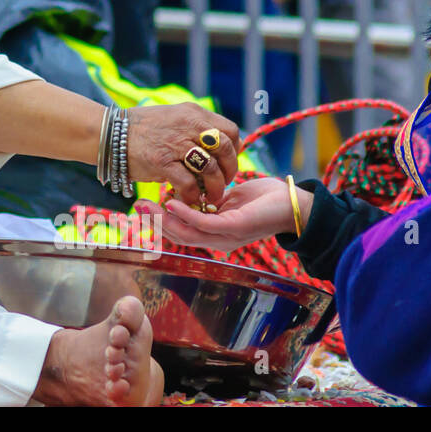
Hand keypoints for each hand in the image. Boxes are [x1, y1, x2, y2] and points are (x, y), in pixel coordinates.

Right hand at [125, 103, 239, 206]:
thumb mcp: (172, 118)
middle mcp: (188, 125)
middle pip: (225, 150)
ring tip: (209, 197)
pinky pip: (188, 183)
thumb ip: (193, 129)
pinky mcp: (162, 162)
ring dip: (213, 188)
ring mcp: (175, 143)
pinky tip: (187, 199)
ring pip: (210, 169)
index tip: (226, 163)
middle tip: (222, 183)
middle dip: (228, 171)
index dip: (234, 150)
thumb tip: (213, 150)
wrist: (108, 133)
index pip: (230, 130)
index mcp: (193, 113)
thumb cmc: (139, 129)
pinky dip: (191, 195)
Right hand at [134, 177, 313, 251]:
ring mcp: (225, 237)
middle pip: (178, 236)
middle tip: (137, 206)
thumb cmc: (262, 199)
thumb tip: (185, 190)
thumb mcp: (227, 198)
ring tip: (148, 205)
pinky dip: (184, 213)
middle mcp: (216, 240)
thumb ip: (207, 199)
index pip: (180, 232)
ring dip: (164, 219)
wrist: (293, 203)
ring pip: (186, 233)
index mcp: (213, 233)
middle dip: (154, 222)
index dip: (158, 222)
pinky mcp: (234, 228)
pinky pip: (203, 223)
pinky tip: (171, 201)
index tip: (141, 207)